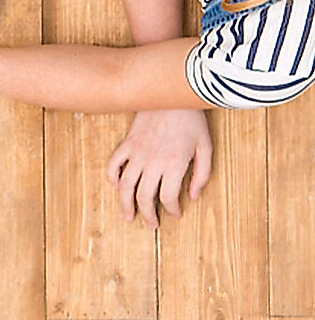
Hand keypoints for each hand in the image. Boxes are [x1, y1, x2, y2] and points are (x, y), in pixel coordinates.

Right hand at [106, 108, 212, 226]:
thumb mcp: (206, 148)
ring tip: (128, 215)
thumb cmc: (192, 120)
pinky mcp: (127, 143)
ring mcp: (137, 152)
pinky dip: (113, 177)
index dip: (171, 210)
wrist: (172, 94)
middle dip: (148, 215)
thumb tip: (193, 196)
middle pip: (145, 196)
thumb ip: (202, 174)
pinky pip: (114, 164)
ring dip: (125, 203)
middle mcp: (153, 161)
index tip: (175, 214)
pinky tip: (117, 186)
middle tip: (151, 225)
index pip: (168, 196)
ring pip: (126, 185)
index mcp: (175, 163)